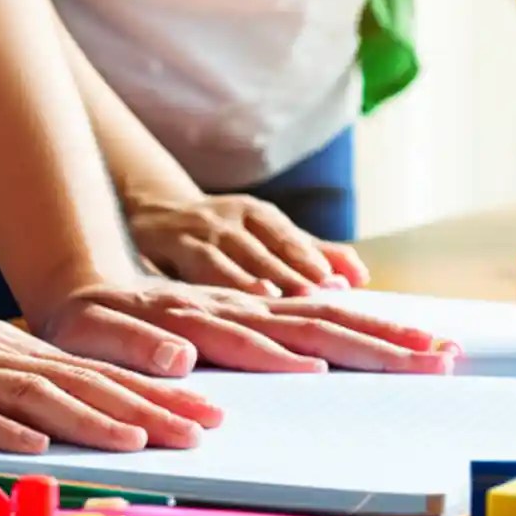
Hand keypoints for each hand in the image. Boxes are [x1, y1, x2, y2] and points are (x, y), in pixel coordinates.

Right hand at [0, 297, 222, 452]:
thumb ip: (32, 378)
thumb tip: (90, 403)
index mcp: (21, 351)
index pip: (101, 374)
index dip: (157, 395)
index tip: (207, 415)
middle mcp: (2, 357)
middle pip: (86, 384)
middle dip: (148, 408)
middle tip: (200, 430)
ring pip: (38, 396)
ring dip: (91, 419)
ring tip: (139, 440)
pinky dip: (3, 431)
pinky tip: (37, 447)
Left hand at [34, 277, 450, 376]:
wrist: (84, 274)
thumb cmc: (86, 314)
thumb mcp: (94, 328)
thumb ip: (135, 342)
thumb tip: (184, 354)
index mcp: (207, 316)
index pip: (277, 337)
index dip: (325, 354)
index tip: (370, 367)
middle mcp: (241, 306)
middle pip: (323, 322)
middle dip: (384, 342)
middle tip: (441, 358)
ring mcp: (252, 304)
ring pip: (330, 315)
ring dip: (384, 333)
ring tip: (437, 347)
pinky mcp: (255, 307)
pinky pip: (316, 312)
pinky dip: (356, 323)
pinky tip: (389, 338)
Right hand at [128, 193, 369, 295]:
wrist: (155, 215)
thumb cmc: (224, 237)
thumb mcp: (265, 237)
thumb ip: (312, 254)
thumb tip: (360, 275)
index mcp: (259, 215)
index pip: (291, 238)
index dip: (313, 258)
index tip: (339, 283)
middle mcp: (234, 219)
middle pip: (271, 248)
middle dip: (298, 272)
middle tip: (323, 295)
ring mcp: (202, 232)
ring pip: (238, 256)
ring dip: (263, 277)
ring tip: (288, 298)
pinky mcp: (173, 246)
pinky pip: (201, 266)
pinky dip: (223, 281)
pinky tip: (242, 300)